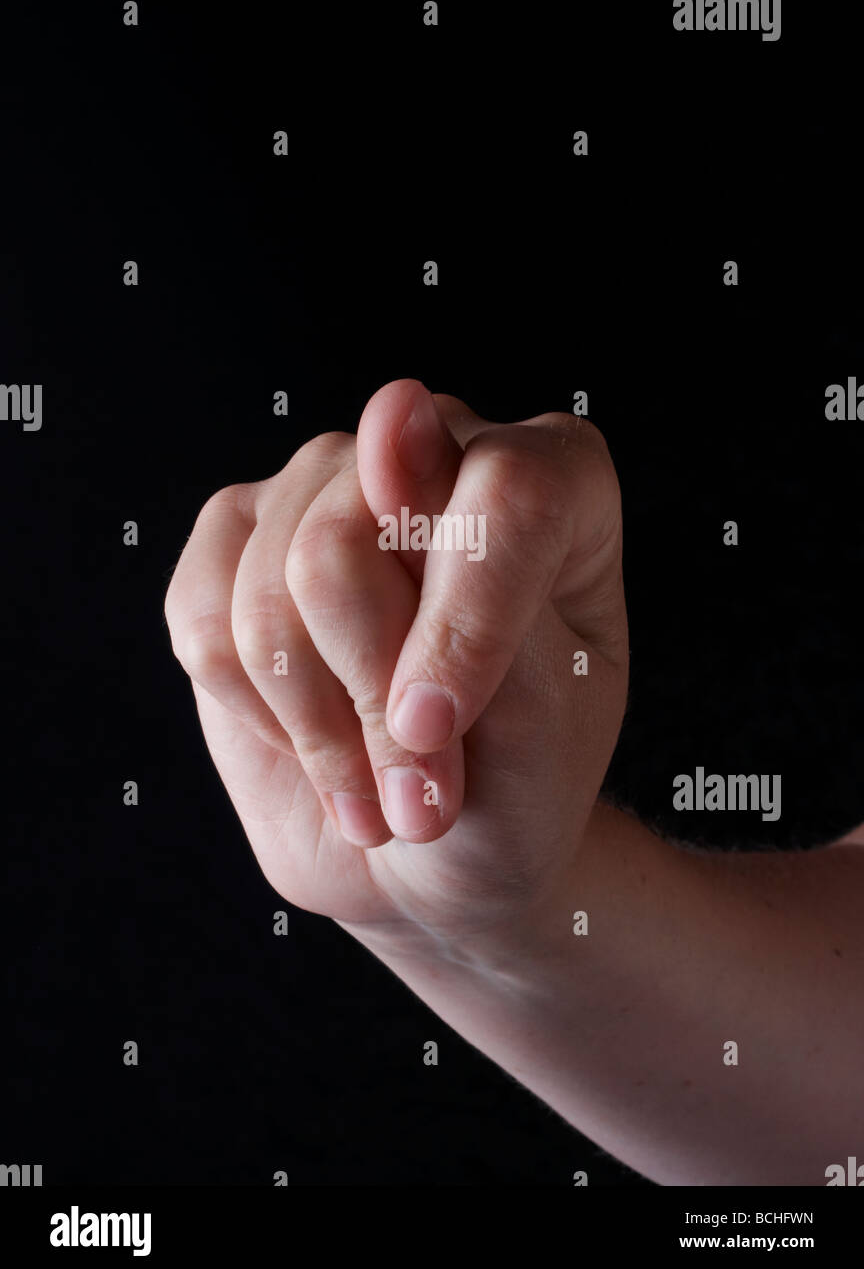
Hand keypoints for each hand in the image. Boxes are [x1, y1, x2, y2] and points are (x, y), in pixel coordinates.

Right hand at [165, 380, 627, 951]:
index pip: (502, 498)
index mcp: (553, 478)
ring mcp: (324, 483)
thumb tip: (394, 411)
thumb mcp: (539, 709)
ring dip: (320, 730)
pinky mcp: (237, 537)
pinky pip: (203, 621)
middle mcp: (433, 450)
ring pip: (269, 594)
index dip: (461, 629)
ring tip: (377, 785)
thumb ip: (482, 572)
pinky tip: (314, 741)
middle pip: (342, 548)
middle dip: (371, 702)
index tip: (440, 734)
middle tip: (420, 790)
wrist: (439, 856)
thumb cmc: (515, 785)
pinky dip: (258, 715)